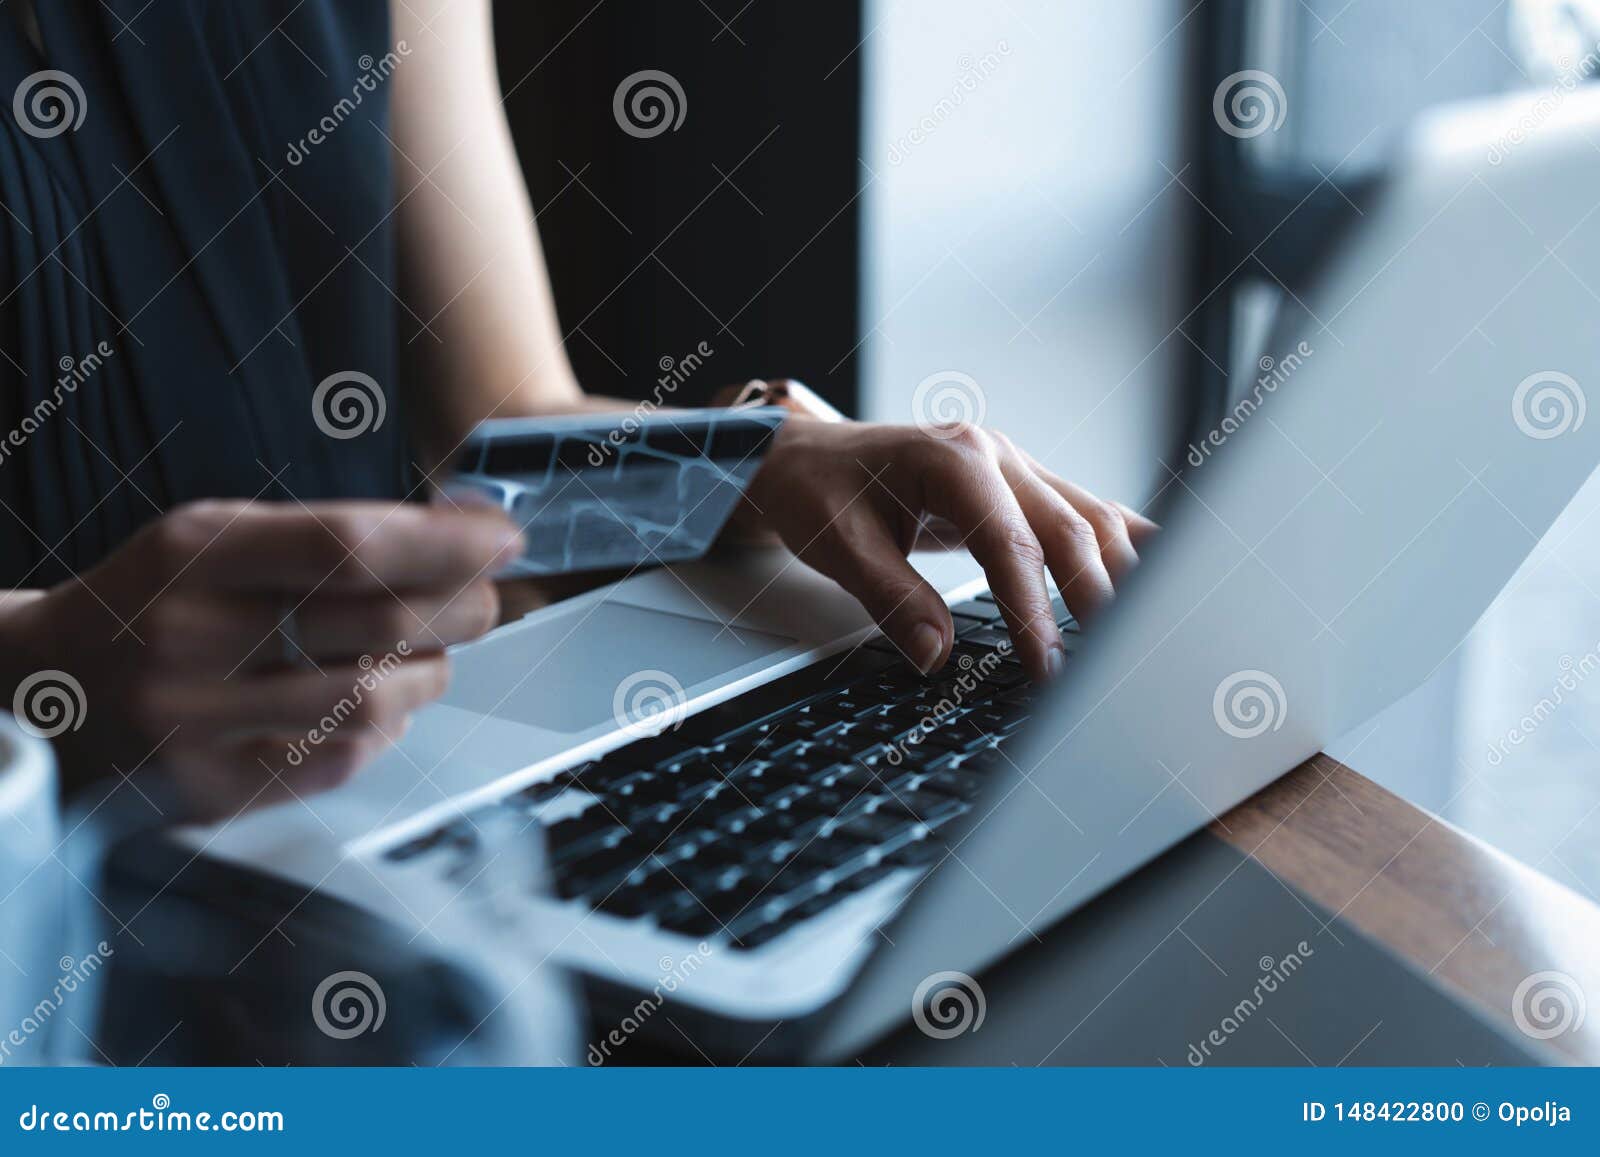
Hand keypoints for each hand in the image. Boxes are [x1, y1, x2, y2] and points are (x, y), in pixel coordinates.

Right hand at [0, 501, 521, 819]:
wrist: (35, 690)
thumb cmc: (149, 603)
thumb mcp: (214, 538)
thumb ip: (328, 535)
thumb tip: (467, 530)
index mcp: (196, 552)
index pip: (352, 546)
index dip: (448, 543)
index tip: (504, 538)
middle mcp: (192, 637)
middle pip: (383, 624)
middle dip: (465, 608)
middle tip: (483, 599)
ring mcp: (199, 726)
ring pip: (379, 701)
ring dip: (434, 673)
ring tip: (430, 655)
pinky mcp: (213, 793)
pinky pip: (346, 761)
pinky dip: (389, 729)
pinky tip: (382, 705)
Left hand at [734, 419, 1155, 680]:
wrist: (805, 456)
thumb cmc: (819, 490)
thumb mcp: (838, 546)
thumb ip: (892, 599)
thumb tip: (938, 655)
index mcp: (953, 458)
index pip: (1012, 543)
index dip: (1035, 610)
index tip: (1048, 667)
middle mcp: (997, 454)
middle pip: (1071, 526)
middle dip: (1096, 598)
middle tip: (1110, 663)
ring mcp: (1016, 465)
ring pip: (1092, 516)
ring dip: (1122, 573)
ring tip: (1142, 632)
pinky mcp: (1022, 484)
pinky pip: (1084, 511)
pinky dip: (1122, 545)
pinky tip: (1157, 574)